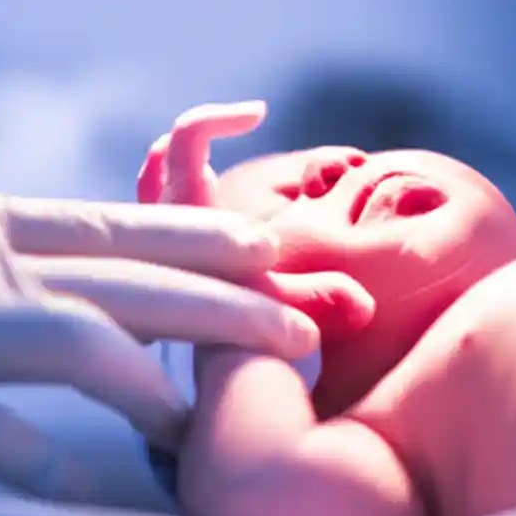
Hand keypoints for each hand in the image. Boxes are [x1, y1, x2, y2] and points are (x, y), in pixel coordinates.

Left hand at [138, 101, 373, 335]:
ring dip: (190, 171)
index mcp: (186, 217)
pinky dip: (187, 207)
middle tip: (241, 128)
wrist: (190, 402)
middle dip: (204, 138)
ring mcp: (153, 252)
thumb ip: (318, 302)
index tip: (259, 113)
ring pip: (156, 190)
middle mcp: (161, 229)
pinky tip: (224, 231)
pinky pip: (161, 224)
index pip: (187, 139)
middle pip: (162, 160)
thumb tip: (361, 304)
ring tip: (229, 169)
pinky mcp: (156, 276)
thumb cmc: (232, 348)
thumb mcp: (281, 318)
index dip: (217, 117)